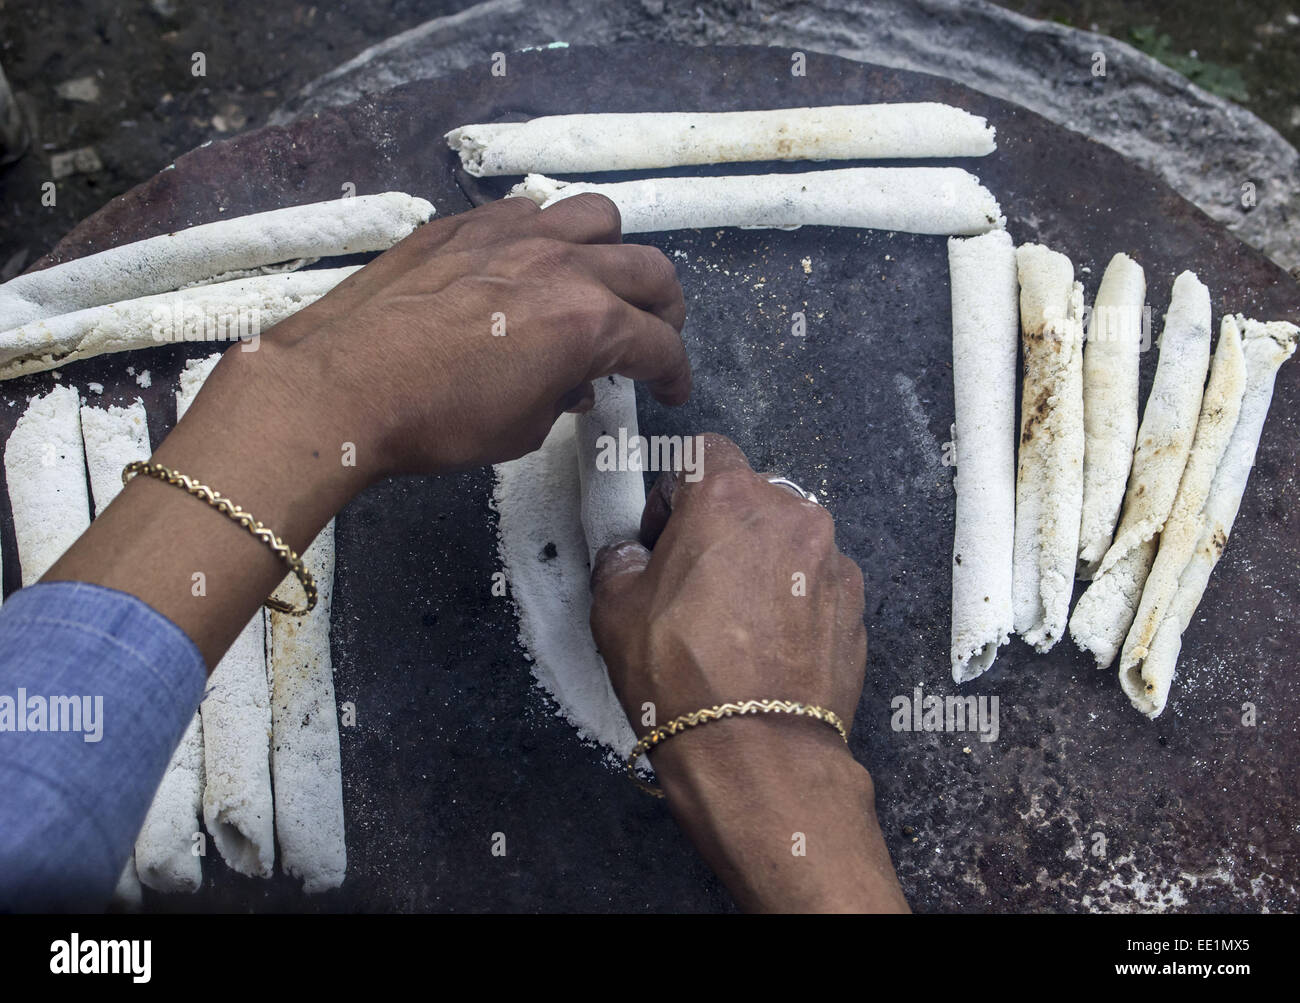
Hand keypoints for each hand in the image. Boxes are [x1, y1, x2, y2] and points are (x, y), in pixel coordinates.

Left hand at [257, 193, 690, 478]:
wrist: (342, 384)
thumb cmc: (437, 421)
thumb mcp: (522, 430)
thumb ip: (563, 397)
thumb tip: (574, 382)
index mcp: (589, 323)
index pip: (660, 344)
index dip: (674, 373)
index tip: (670, 389)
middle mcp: (564, 265)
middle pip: (649, 271)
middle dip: (665, 310)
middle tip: (653, 336)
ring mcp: (514, 234)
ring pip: (596, 217)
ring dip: (613, 252)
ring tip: (597, 281)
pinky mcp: (465, 224)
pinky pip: (530, 211)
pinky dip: (547, 235)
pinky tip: (528, 264)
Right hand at [589, 434, 907, 912]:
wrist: (755, 751)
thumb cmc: (676, 673)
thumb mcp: (614, 609)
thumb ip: (619, 559)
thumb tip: (631, 554)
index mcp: (727, 496)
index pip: (702, 452)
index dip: (674, 490)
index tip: (662, 537)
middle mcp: (791, 512)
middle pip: (750, 496)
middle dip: (722, 526)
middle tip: (695, 581)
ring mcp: (833, 557)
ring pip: (789, 539)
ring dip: (763, 561)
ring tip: (738, 621)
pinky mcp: (858, 603)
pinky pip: (818, 582)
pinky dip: (797, 599)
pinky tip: (773, 645)